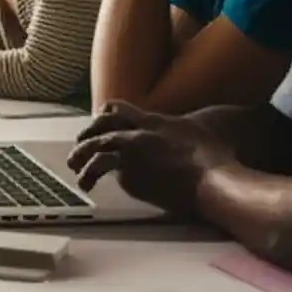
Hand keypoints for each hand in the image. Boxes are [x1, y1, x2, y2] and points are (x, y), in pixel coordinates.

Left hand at [68, 101, 232, 216]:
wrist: (213, 180)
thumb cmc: (216, 161)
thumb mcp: (198, 133)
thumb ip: (181, 132)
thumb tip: (177, 139)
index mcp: (154, 120)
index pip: (118, 108)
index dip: (104, 114)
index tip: (96, 119)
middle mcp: (139, 131)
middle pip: (101, 126)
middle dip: (86, 135)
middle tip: (78, 145)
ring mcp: (132, 150)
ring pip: (95, 147)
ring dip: (81, 157)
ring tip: (76, 169)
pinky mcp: (128, 170)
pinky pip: (102, 168)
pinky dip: (91, 174)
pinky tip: (87, 184)